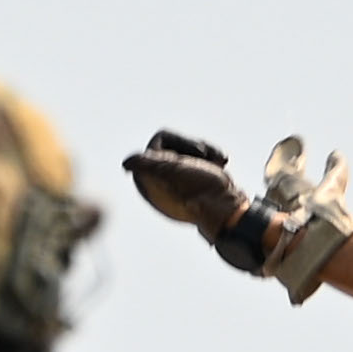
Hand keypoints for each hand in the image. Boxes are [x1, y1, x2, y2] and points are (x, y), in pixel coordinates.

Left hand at [124, 132, 269, 272]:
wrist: (226, 210)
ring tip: (218, 163)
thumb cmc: (198, 190)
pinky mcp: (196, 185)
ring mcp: (179, 184)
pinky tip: (221, 166)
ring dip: (208, 153)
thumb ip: (144, 164)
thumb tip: (126, 163)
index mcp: (146, 180)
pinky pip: (202, 161)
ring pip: (192, 151)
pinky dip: (213, 160)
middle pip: (176, 144)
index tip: (188, 159)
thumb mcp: (169, 171)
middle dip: (195, 147)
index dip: (179, 143)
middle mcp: (159, 182)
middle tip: (207, 158)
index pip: (160, 141)